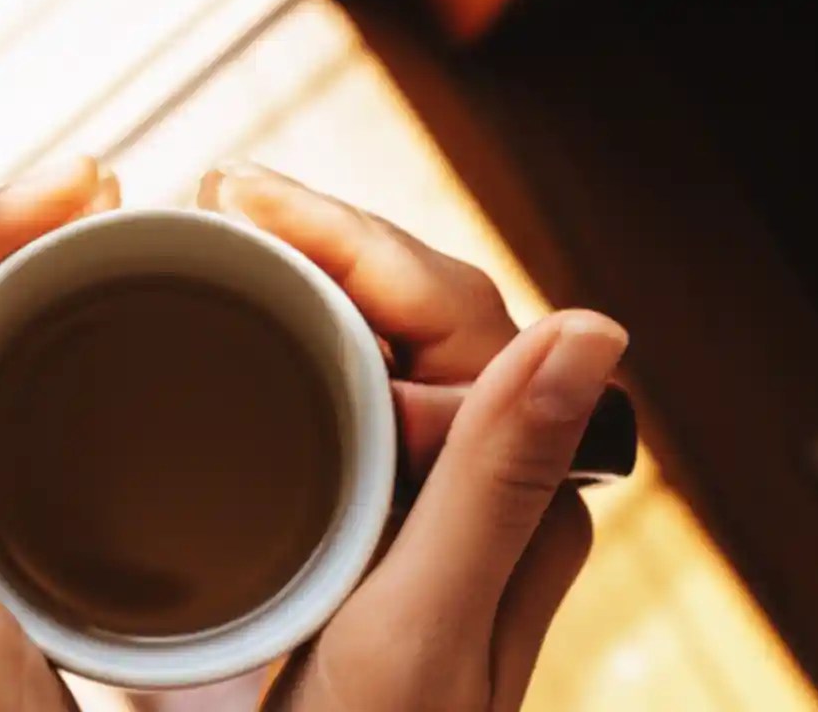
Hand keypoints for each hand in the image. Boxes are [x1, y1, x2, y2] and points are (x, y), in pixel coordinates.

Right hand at [198, 163, 627, 710]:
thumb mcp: (422, 621)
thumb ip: (498, 482)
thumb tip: (595, 327)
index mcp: (520, 488)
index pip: (453, 314)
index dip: (355, 240)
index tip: (246, 197)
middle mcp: (486, 472)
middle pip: (419, 309)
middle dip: (325, 237)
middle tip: (222, 195)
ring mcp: (425, 483)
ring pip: (383, 337)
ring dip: (310, 270)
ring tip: (226, 229)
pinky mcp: (373, 499)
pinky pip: (348, 383)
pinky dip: (294, 331)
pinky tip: (244, 308)